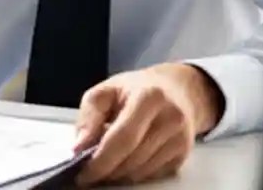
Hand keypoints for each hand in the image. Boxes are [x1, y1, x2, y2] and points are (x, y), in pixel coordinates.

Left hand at [72, 64, 223, 186]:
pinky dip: (134, 173)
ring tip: (108, 161)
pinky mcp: (184, 154)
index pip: (123, 138)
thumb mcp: (106, 90)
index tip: (83, 172)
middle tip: (90, 171)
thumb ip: (89, 116)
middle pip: (132, 159)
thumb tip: (78, 147)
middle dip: (107, 170)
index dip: (101, 160)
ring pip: (141, 171)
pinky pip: (152, 175)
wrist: (177, 90)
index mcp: (149, 97)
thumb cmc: (137, 89)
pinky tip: (127, 160)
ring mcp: (180, 138)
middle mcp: (170, 118)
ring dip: (119, 173)